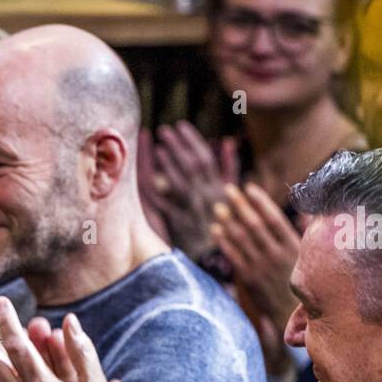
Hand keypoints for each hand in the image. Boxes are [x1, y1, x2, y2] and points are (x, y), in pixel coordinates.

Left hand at [138, 122, 238, 259]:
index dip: (192, 140)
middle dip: (177, 146)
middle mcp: (206, 197)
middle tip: (163, 130)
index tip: (180, 125)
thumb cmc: (226, 222)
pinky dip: (157, 188)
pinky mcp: (179, 223)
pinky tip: (149, 174)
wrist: (217, 255)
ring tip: (156, 145)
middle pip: (190, 166)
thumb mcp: (232, 194)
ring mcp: (191, 210)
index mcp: (219, 188)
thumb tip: (226, 141)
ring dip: (167, 162)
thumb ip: (229, 167)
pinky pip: (166, 203)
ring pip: (178, 182)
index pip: (205, 158)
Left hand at [211, 182, 300, 334]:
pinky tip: (215, 229)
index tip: (249, 187)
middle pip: (254, 225)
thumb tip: (310, 211)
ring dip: (228, 220)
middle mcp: (276, 255)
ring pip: (241, 239)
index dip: (260, 202)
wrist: (293, 314)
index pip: (274, 218)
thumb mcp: (309, 257)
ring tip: (218, 207)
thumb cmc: (304, 282)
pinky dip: (223, 241)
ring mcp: (261, 267)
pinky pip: (233, 256)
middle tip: (228, 189)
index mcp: (293, 246)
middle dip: (240, 205)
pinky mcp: (249, 279)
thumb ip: (303, 235)